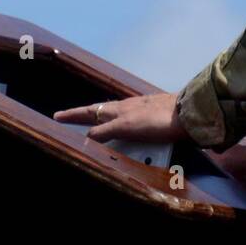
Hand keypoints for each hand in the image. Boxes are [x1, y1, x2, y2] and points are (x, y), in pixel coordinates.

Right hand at [53, 92, 190, 143]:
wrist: (188, 115)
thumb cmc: (157, 120)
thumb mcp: (126, 127)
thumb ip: (105, 132)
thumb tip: (86, 137)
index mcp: (118, 109)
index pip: (90, 112)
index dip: (73, 115)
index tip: (57, 116)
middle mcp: (127, 108)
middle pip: (101, 112)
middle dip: (85, 117)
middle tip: (68, 118)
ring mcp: (141, 111)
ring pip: (116, 117)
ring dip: (103, 123)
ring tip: (94, 128)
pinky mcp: (154, 118)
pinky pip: (132, 124)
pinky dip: (123, 129)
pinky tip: (127, 135)